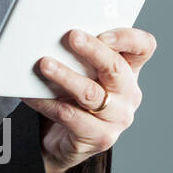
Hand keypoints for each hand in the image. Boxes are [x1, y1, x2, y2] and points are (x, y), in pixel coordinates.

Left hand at [23, 27, 154, 172]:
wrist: (64, 140)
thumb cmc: (72, 97)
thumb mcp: (80, 72)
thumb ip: (76, 54)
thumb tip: (49, 34)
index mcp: (129, 71)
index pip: (143, 47)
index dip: (127, 38)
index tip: (104, 32)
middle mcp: (128, 94)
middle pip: (116, 68)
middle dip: (93, 50)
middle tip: (71, 36)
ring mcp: (117, 118)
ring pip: (91, 94)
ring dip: (66, 76)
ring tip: (45, 64)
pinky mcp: (99, 138)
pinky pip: (70, 116)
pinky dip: (47, 103)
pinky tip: (30, 94)